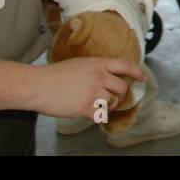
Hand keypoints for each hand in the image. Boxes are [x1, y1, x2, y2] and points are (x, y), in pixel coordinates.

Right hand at [30, 56, 144, 118]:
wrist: (37, 85)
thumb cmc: (54, 75)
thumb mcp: (80, 63)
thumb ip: (96, 68)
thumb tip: (109, 75)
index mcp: (98, 63)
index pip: (125, 65)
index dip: (137, 72)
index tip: (142, 78)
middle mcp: (99, 76)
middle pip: (122, 87)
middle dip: (119, 95)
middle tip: (112, 99)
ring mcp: (93, 92)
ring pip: (113, 102)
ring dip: (108, 106)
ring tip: (96, 105)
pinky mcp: (85, 107)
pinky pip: (101, 115)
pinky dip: (97, 116)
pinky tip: (89, 113)